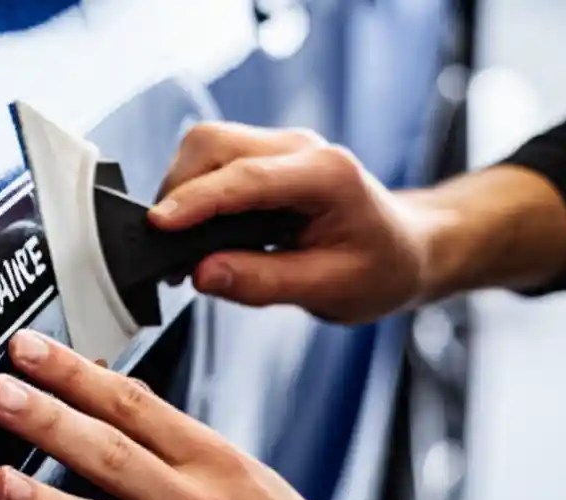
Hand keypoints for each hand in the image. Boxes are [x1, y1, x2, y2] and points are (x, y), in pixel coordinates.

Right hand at [149, 122, 433, 322]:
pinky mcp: (266, 157)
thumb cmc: (380, 268)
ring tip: (182, 243)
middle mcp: (301, 148)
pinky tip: (200, 230)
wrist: (406, 249)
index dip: (196, 201)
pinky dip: (196, 191)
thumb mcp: (330, 289)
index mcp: (326, 175)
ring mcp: (282, 147)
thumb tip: (202, 274)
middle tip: (168, 246)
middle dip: (179, 190)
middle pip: (213, 144)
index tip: (159, 224)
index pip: (244, 178)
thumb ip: (263, 282)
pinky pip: (215, 160)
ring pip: (207, 146)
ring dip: (183, 189)